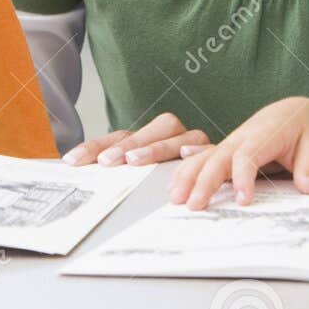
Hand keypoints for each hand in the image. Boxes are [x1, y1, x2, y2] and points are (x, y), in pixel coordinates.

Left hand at [62, 112, 209, 167]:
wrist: (235, 162)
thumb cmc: (180, 181)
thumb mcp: (146, 177)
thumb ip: (122, 175)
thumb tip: (78, 175)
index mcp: (153, 138)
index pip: (122, 135)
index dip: (96, 145)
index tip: (72, 160)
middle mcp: (176, 136)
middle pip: (156, 128)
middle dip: (128, 143)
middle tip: (106, 161)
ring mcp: (198, 144)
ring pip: (179, 137)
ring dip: (155, 148)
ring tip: (134, 160)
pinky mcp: (219, 155)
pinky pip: (209, 152)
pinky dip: (198, 153)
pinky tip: (186, 157)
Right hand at [168, 97, 308, 209]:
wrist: (295, 113)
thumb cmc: (304, 130)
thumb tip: (306, 186)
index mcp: (264, 133)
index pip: (248, 156)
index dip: (242, 178)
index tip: (242, 201)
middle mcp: (242, 136)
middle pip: (217, 158)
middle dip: (203, 181)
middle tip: (193, 205)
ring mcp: (230, 143)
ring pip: (203, 158)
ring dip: (187, 177)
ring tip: (174, 198)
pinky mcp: (225, 150)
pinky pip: (201, 159)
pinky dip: (186, 172)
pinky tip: (173, 186)